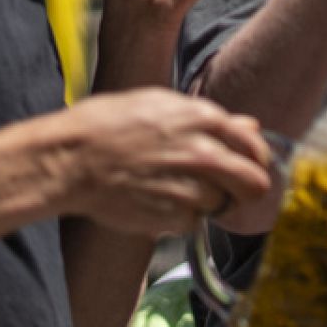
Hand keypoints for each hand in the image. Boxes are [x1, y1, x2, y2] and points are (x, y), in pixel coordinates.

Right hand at [53, 88, 273, 236]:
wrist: (70, 158)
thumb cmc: (107, 125)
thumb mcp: (160, 104)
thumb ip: (211, 119)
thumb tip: (250, 127)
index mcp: (205, 119)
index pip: (256, 148)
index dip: (254, 161)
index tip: (245, 167)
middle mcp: (205, 153)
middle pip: (255, 185)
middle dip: (245, 189)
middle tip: (227, 190)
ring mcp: (191, 187)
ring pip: (222, 205)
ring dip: (206, 203)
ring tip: (175, 191)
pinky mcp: (173, 217)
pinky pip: (193, 222)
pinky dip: (181, 218)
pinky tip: (157, 202)